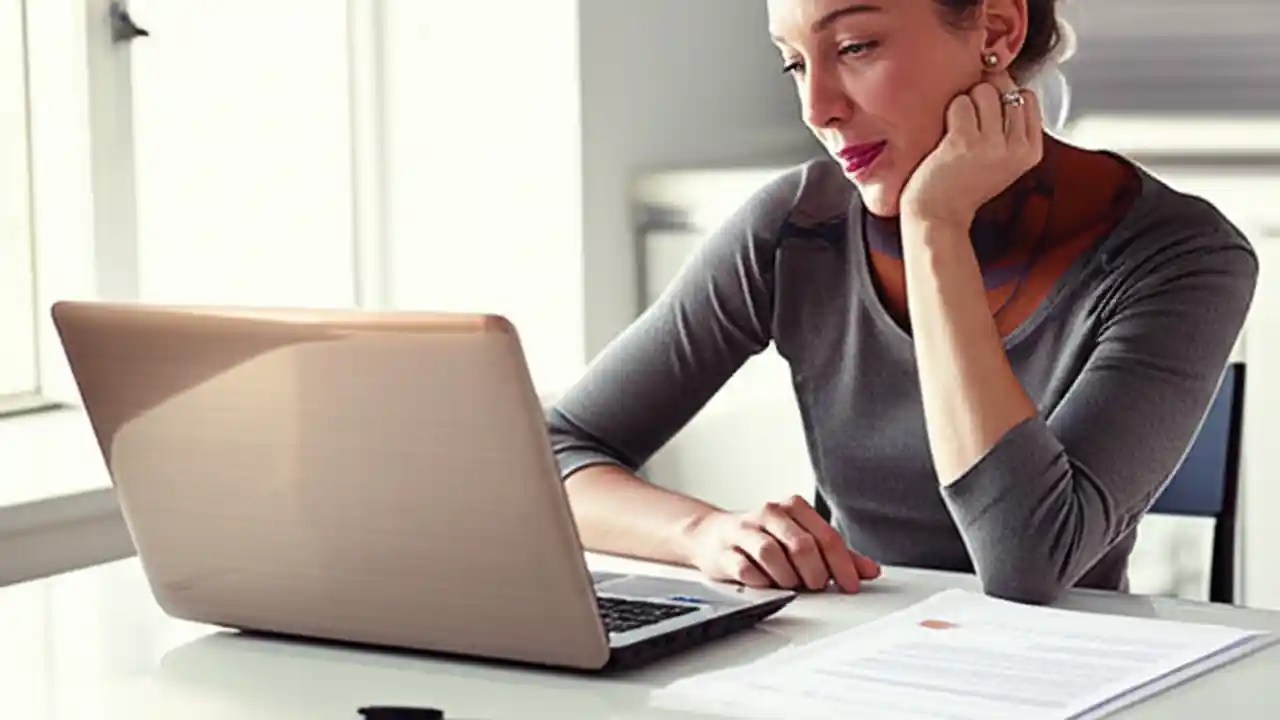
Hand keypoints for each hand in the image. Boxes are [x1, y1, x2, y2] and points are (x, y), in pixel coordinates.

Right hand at [679, 495, 880, 592]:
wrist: (711, 535)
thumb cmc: (761, 538)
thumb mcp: (801, 540)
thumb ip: (836, 554)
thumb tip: (870, 570)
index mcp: (792, 508)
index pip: (826, 536)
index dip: (843, 565)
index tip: (851, 585)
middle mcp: (769, 514)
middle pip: (801, 545)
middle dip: (815, 573)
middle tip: (817, 586)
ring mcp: (744, 531)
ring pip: (772, 554)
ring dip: (787, 578)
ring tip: (790, 585)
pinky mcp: (725, 551)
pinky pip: (746, 570)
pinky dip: (761, 582)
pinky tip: (766, 584)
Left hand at [899, 72, 1044, 228]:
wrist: (938, 216)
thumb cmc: (964, 186)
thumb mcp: (1003, 160)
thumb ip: (1011, 126)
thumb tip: (1001, 75)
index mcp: (1031, 151)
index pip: (1027, 97)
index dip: (1005, 93)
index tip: (989, 108)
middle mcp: (1015, 148)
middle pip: (1005, 89)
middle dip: (984, 97)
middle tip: (969, 123)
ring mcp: (990, 145)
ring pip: (983, 91)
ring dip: (966, 103)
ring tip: (958, 130)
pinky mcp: (963, 142)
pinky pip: (960, 103)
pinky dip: (950, 112)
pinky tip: (947, 134)